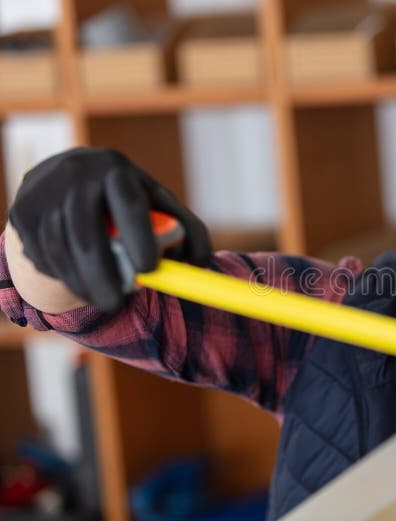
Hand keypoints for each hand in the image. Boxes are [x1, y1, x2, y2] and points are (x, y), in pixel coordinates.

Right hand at [8, 147, 210, 310]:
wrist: (69, 178)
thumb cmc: (126, 199)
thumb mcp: (159, 205)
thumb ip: (188, 231)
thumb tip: (201, 264)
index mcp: (118, 170)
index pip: (128, 204)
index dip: (139, 238)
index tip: (149, 271)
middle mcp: (78, 175)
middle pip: (87, 234)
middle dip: (103, 276)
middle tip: (117, 304)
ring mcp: (45, 192)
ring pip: (61, 249)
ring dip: (82, 282)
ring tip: (103, 298)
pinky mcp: (22, 212)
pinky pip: (42, 253)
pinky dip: (62, 274)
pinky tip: (79, 279)